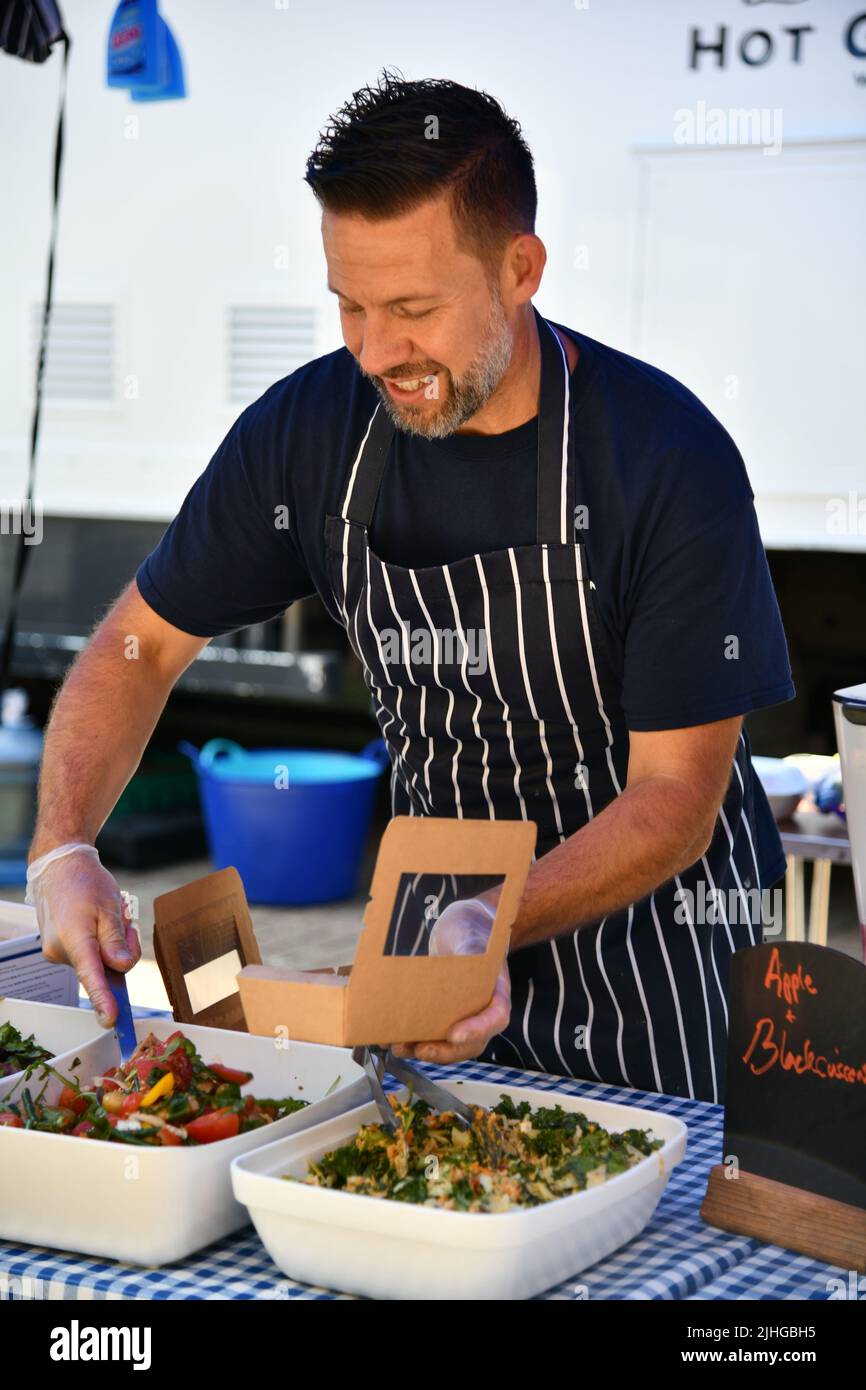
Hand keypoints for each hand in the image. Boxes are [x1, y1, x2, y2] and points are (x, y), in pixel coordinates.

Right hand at [29, 846, 140, 1025]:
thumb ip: (116, 940)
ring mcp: (57, 953)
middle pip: (105, 968)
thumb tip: (122, 967)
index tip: (111, 1020)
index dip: (104, 1000)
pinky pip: (90, 956)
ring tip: (106, 916)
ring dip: (111, 944)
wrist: (59, 867)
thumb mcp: (109, 907)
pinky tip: (96, 922)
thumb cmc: (85, 882)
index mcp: (74, 939)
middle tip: (122, 922)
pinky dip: (99, 943)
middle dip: (121, 950)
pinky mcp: (59, 951)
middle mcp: (61, 952)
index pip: (92, 976)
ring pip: (99, 962)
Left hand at [391, 894, 509, 1064]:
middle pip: (471, 1043)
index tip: (454, 1035)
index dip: (477, 1030)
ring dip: (425, 1051)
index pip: (496, 1017)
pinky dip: (413, 1042)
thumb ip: (468, 950)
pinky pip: (432, 1037)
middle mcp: (481, 1012)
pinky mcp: (442, 1018)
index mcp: (497, 993)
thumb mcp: (473, 937)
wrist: (464, 929)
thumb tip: (456, 955)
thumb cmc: (472, 934)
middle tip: (421, 1049)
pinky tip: (393, 1039)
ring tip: (400, 1047)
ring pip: (449, 1046)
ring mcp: (462, 1017)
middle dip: (444, 1051)